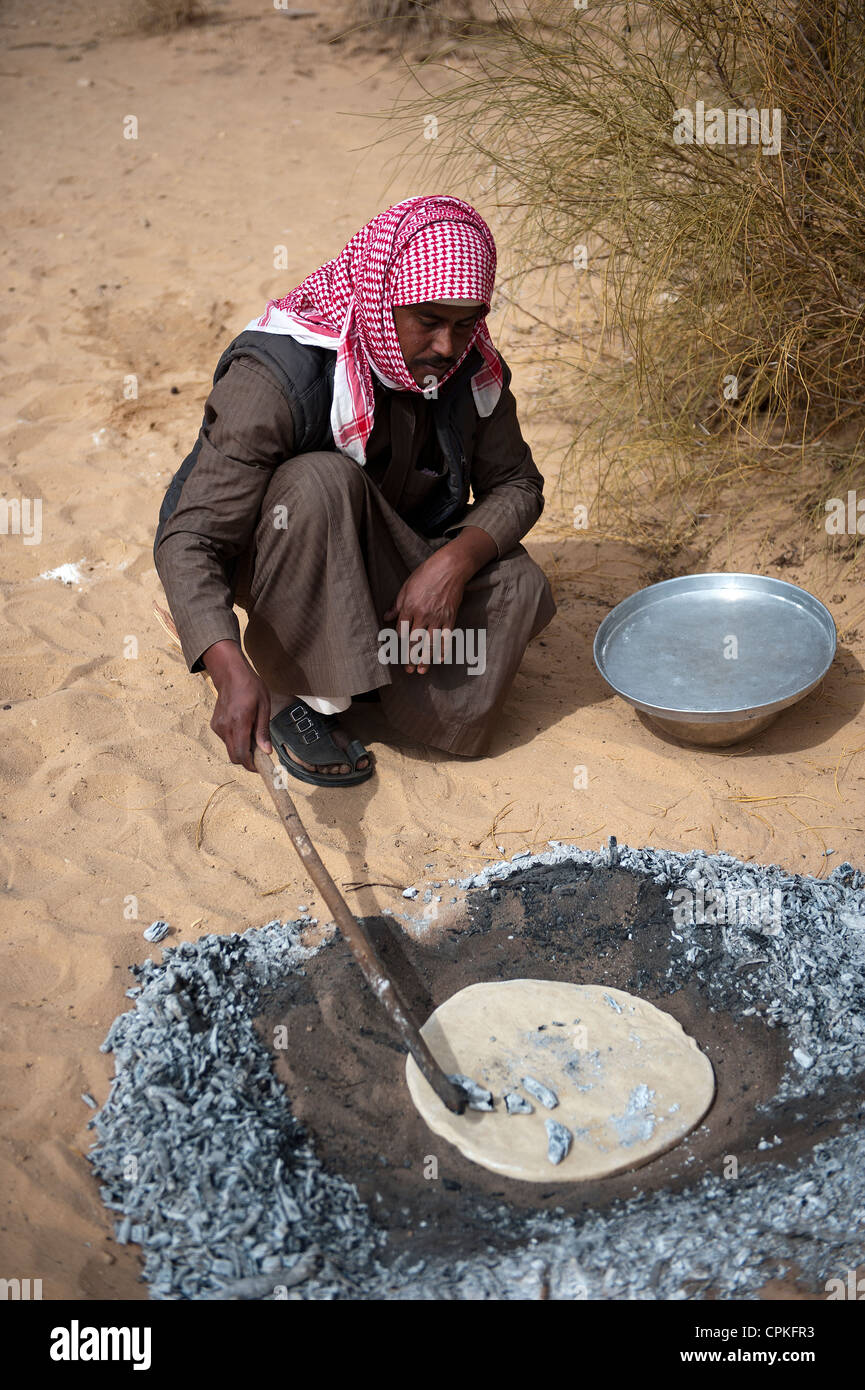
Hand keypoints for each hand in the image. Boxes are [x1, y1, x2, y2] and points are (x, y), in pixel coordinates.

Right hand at [202, 639, 271, 769]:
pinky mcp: (215, 725)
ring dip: (241, 748)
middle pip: (234, 756)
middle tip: (259, 753)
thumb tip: (267, 752)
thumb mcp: (264, 707)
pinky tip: (242, 726)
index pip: (241, 754)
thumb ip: (263, 731)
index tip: (260, 767)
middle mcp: (225, 726)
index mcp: (240, 722)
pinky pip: (226, 740)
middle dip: (247, 759)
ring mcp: (218, 726)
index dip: (250, 765)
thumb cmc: (251, 687)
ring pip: (230, 749)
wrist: (230, 675)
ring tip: (252, 733)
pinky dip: (235, 739)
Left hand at [382, 527, 496, 673]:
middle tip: (409, 670)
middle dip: (411, 657)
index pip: (402, 631)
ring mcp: (438, 617)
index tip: (397, 654)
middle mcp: (423, 614)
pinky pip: (446, 637)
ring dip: (426, 658)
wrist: (450, 567)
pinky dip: (444, 649)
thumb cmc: (426, 574)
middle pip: (415, 641)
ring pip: (430, 643)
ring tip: (422, 671)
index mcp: (409, 607)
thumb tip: (386, 617)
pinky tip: (441, 658)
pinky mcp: (451, 617)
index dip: (399, 645)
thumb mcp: (406, 586)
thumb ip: (397, 604)